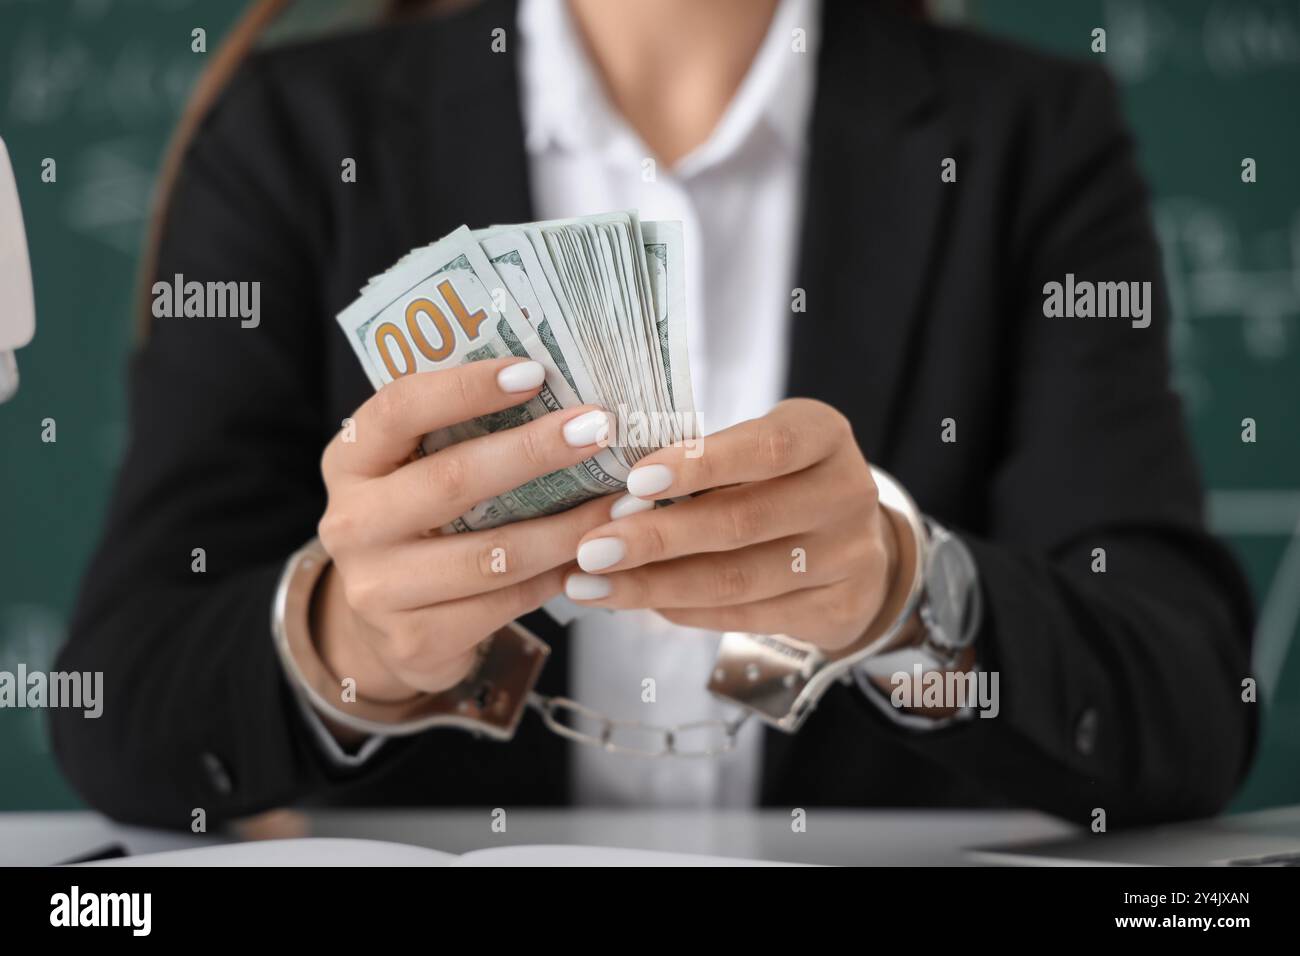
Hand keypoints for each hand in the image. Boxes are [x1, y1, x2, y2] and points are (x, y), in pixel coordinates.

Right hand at [313, 358, 614, 703]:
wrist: (382, 631)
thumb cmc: (419, 527)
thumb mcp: (415, 474)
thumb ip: (460, 435)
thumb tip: (558, 388)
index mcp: (350, 461)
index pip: (400, 409)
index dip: (467, 387)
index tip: (535, 371)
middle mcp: (352, 523)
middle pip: (452, 480)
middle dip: (534, 451)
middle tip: (597, 429)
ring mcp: (377, 588)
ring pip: (492, 554)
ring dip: (567, 526)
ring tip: (622, 502)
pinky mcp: (414, 640)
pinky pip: (504, 602)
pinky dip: (557, 576)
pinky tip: (595, 556)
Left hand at [564, 398, 893, 650]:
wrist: (859, 549)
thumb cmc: (782, 482)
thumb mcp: (758, 450)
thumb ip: (703, 462)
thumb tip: (612, 491)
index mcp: (824, 435)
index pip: (767, 447)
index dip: (701, 463)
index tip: (634, 480)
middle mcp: (845, 493)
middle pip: (742, 521)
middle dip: (657, 537)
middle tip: (591, 548)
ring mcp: (848, 558)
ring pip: (737, 578)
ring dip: (655, 584)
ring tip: (593, 584)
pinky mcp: (837, 610)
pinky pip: (746, 615)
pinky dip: (683, 610)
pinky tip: (638, 602)